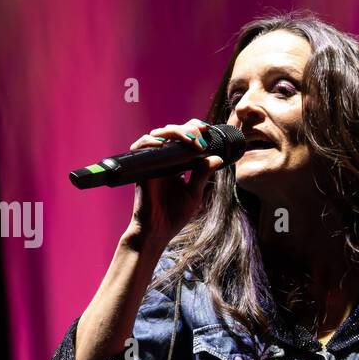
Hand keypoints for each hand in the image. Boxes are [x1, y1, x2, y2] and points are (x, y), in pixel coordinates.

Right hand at [121, 117, 224, 253]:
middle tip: (200, 137)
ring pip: (159, 135)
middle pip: (172, 133)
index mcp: (176, 165)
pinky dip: (150, 141)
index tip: (206, 129)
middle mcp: (163, 161)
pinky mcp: (142, 169)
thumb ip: (202, 175)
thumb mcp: (194, 194)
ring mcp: (152, 164)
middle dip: (187, 129)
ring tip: (190, 140)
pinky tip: (163, 143)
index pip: (183, 139)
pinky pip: (141, 148)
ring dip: (174, 132)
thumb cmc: (174, 215)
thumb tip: (217, 158)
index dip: (193, 129)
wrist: (157, 231)